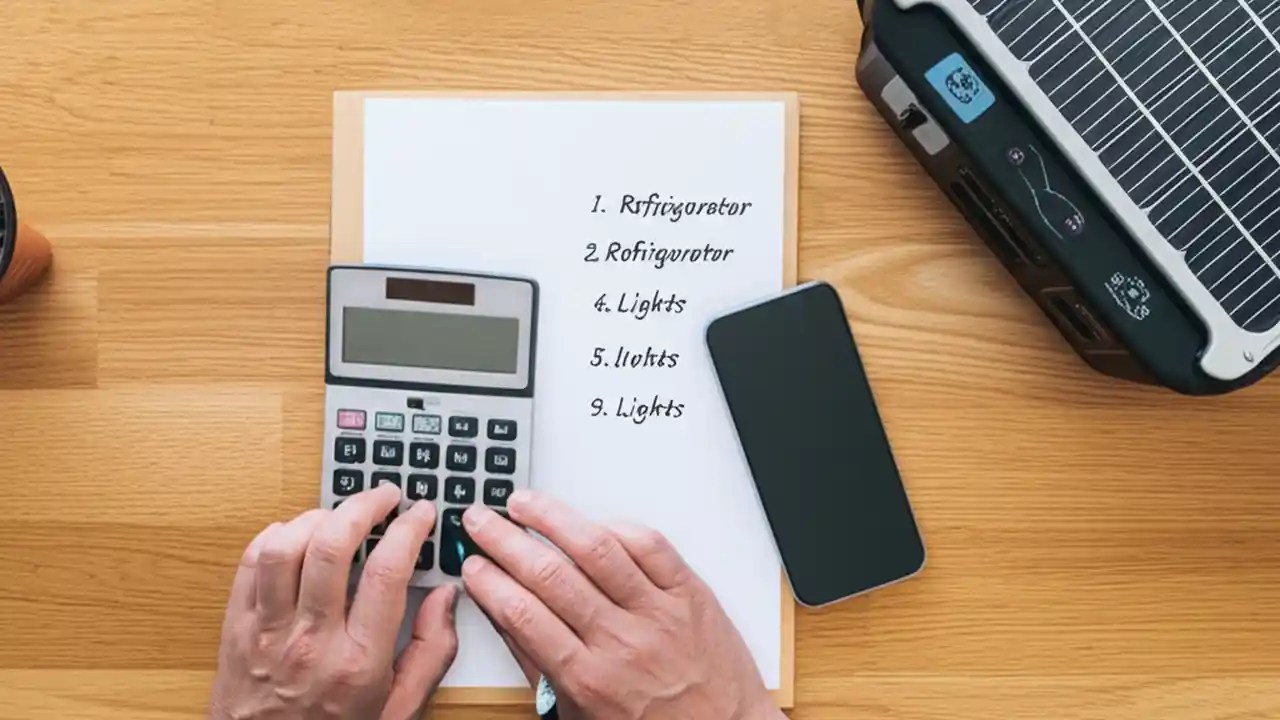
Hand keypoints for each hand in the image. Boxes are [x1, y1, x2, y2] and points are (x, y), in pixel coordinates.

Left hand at [210, 484, 459, 719]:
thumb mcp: (401, 709)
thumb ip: (432, 651)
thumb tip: (445, 597)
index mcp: (359, 661)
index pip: (388, 572)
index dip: (409, 529)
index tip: (420, 513)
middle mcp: (312, 641)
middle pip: (334, 546)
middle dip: (364, 505)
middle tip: (383, 496)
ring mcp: (268, 633)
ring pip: (285, 547)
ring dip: (316, 518)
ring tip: (339, 515)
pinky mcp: (236, 629)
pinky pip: (250, 565)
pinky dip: (274, 537)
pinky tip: (297, 536)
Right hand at [461, 491, 783, 719]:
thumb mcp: (580, 713)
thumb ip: (539, 664)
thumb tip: (503, 617)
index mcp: (588, 678)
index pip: (523, 614)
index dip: (490, 582)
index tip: (472, 564)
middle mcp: (621, 641)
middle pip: (550, 575)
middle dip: (505, 540)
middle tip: (481, 520)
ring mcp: (657, 612)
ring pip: (597, 550)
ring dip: (553, 518)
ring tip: (524, 503)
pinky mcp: (690, 593)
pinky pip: (651, 546)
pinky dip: (618, 526)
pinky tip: (593, 520)